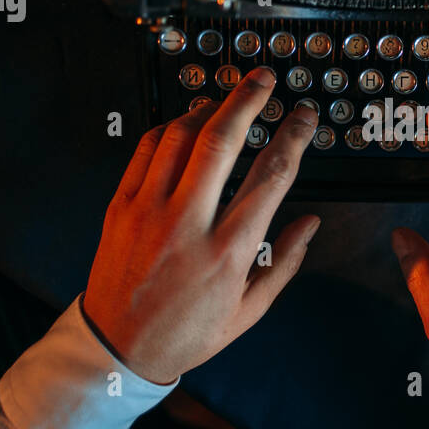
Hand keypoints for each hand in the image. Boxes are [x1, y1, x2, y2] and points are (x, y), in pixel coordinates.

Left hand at [83, 67, 319, 383]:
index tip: (303, 116)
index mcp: (228, 252)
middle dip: (248, 100)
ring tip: (228, 97)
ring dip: (208, 108)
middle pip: (221, 142)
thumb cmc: (187, 333)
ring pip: (180, 137)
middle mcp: (188, 225)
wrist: (117, 349)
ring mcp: (149, 212)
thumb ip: (285, 263)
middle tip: (264, 78)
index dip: (293, 137)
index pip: (271, 177)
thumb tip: (310, 222)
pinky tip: (187, 123)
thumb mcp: (248, 311)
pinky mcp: (120, 207)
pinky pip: (147, 150)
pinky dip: (170, 127)